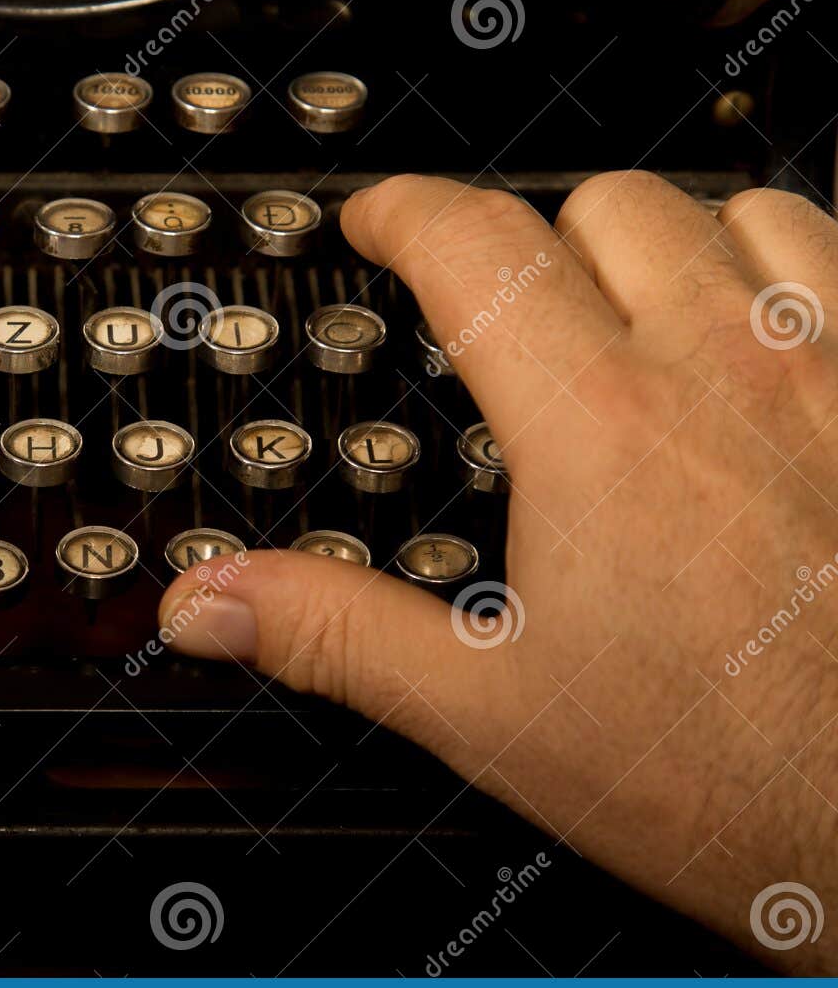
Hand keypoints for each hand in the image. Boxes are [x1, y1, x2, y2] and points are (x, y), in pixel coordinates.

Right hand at [161, 173, 837, 971]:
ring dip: (669, 240)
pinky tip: (767, 340)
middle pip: (602, 207)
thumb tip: (206, 603)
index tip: (381, 220)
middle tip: (506, 301)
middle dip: (532, 237)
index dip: (406, 211)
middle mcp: (724, 372)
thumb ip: (335, 635)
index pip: (476, 248)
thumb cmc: (732, 780)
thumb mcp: (494, 713)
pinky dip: (789, 269)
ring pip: (738, 211)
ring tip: (637, 307)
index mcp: (598, 430)